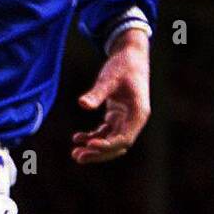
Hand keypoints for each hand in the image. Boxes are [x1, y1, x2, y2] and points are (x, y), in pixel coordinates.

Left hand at [72, 29, 150, 163]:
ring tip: (75, 153)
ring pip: (111, 141)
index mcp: (138, 114)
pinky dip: (93, 136)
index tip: (90, 145)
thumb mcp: (108, 79)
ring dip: (94, 148)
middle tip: (77, 157)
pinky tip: (78, 138)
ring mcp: (126, 119)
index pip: (124, 138)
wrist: (130, 55)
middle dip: (98, 153)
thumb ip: (96, 93)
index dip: (107, 145)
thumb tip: (82, 104)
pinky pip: (106, 131)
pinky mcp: (117, 115)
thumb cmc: (122, 66)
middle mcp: (134, 120)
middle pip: (117, 145)